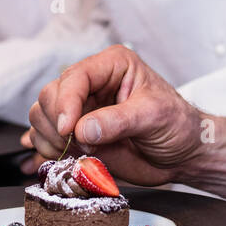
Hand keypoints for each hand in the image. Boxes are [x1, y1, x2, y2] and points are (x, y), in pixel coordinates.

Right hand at [25, 45, 204, 186]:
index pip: (74, 77)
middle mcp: (91, 85)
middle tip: (79, 145)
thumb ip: (119, 121)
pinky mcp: (76, 135)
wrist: (183, 154)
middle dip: (58, 124)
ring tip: (81, 153)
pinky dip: (48, 152)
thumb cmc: (177, 125)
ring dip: (52, 140)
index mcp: (111, 66)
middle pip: (49, 96)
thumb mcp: (154, 116)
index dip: (66, 103)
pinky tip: (65, 158)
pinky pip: (45, 139)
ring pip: (42, 117)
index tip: (69, 129)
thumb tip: (83, 129)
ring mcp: (81, 110)